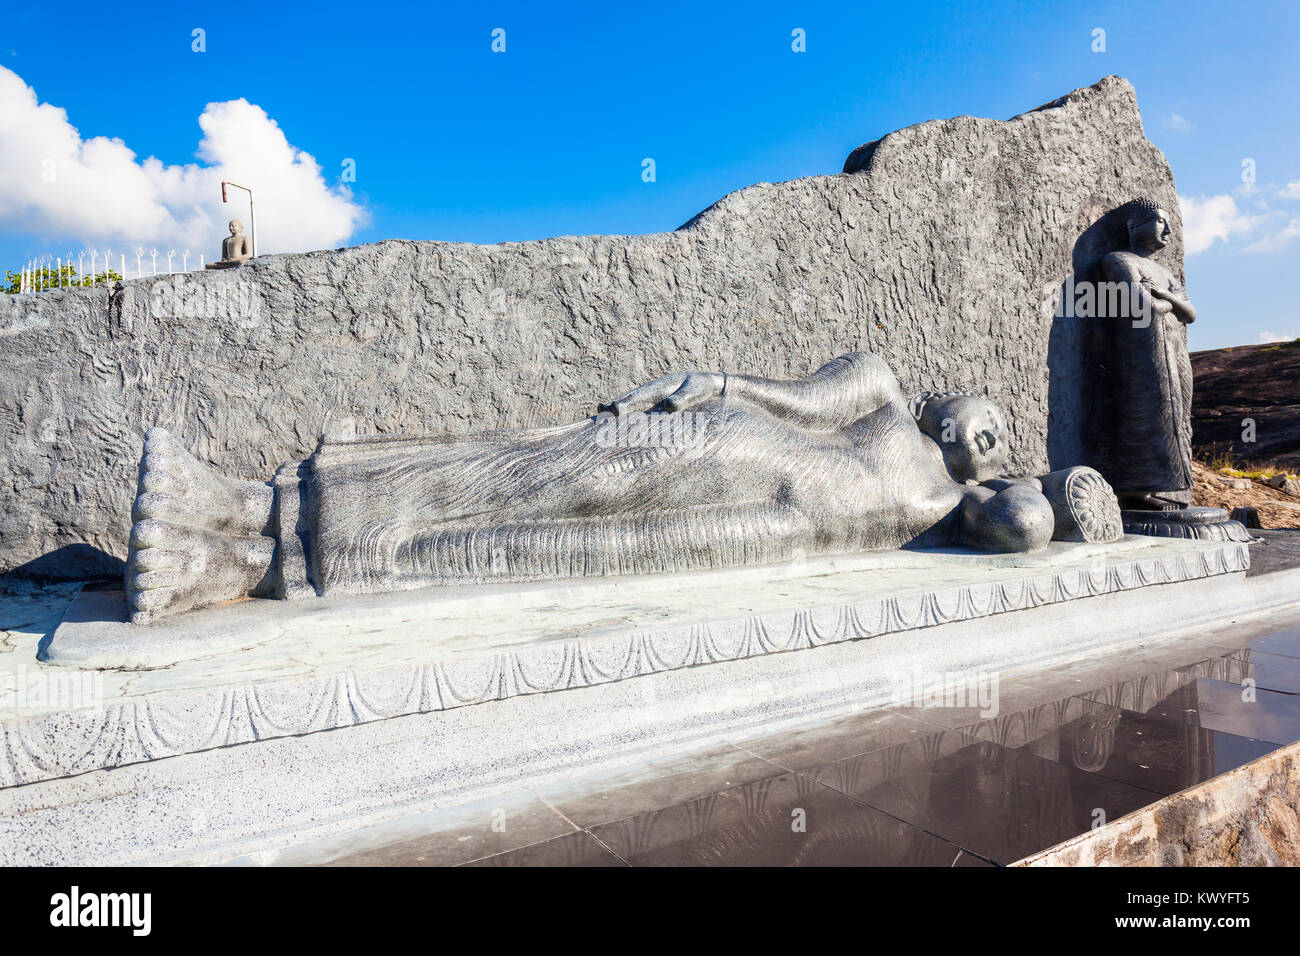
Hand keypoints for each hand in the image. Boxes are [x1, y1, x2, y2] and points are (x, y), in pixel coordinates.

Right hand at [598, 371, 723, 415]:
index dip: (627, 404)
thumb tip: (668, 406)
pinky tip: (616, 418)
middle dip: (614, 405)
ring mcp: (650, 396)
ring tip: (600, 413)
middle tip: (600, 411)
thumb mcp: (695, 391)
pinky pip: (637, 408)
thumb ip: (682, 399)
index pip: (639, 398)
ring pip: (630, 402)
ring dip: (616, 408)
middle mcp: (650, 391)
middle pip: (629, 399)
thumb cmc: (701, 387)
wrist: (706, 382)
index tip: (615, 410)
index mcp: (659, 388)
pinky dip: (626, 412)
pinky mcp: (653, 403)